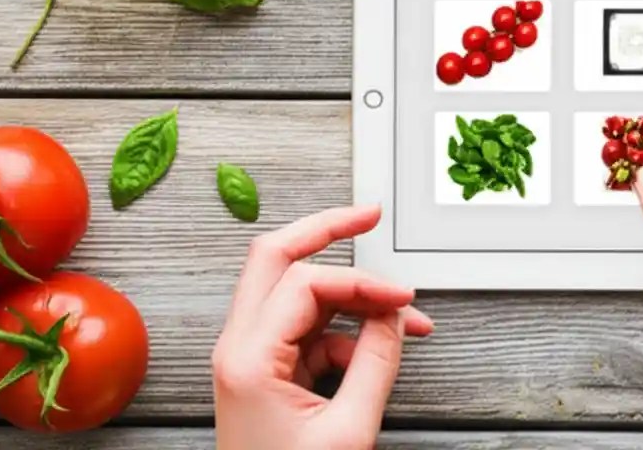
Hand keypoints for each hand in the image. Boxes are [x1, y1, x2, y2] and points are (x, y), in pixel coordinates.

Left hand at [212, 205, 432, 449]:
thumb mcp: (348, 430)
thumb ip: (376, 361)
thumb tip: (394, 314)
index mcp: (246, 359)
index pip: (305, 284)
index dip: (361, 282)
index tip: (403, 299)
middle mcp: (239, 348)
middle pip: (275, 259)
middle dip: (326, 232)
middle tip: (368, 213)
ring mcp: (250, 359)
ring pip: (297, 294)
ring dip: (350, 296)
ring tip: (403, 315)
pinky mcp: (267, 373)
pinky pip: (309, 329)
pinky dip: (348, 331)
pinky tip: (382, 347)